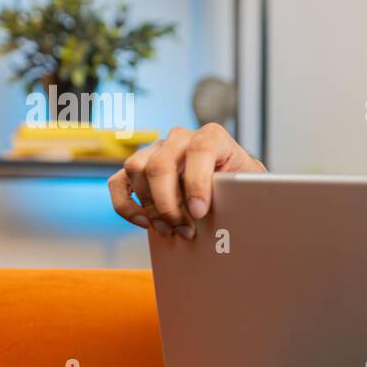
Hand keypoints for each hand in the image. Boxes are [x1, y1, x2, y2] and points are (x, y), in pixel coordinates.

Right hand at [107, 123, 265, 238]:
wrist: (232, 185)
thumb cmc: (240, 187)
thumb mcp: (247, 189)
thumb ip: (238, 195)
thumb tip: (229, 220)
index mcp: (212, 136)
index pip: (200, 149)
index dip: (197, 182)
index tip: (199, 211)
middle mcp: (181, 138)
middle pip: (161, 164)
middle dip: (169, 204)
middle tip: (185, 230)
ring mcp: (156, 150)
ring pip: (136, 169)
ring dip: (150, 206)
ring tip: (170, 230)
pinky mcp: (140, 168)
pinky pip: (119, 182)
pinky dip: (127, 206)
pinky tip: (146, 224)